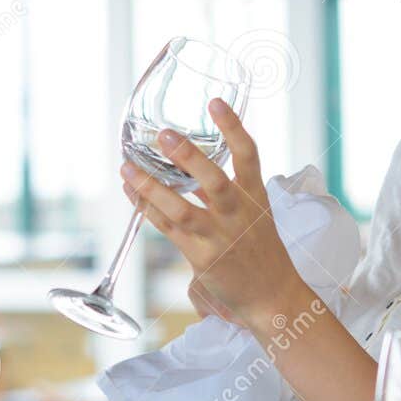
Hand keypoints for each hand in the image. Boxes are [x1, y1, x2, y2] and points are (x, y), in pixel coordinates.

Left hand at [121, 99, 307, 331]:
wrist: (272, 297)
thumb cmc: (260, 251)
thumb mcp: (254, 213)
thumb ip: (226, 190)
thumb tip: (189, 165)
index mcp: (255, 197)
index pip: (248, 155)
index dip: (232, 128)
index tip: (215, 103)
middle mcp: (238, 214)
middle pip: (214, 181)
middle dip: (190, 156)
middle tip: (166, 134)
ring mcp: (220, 237)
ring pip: (182, 209)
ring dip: (151, 187)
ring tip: (128, 166)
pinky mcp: (202, 258)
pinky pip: (168, 229)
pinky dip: (146, 209)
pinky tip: (130, 191)